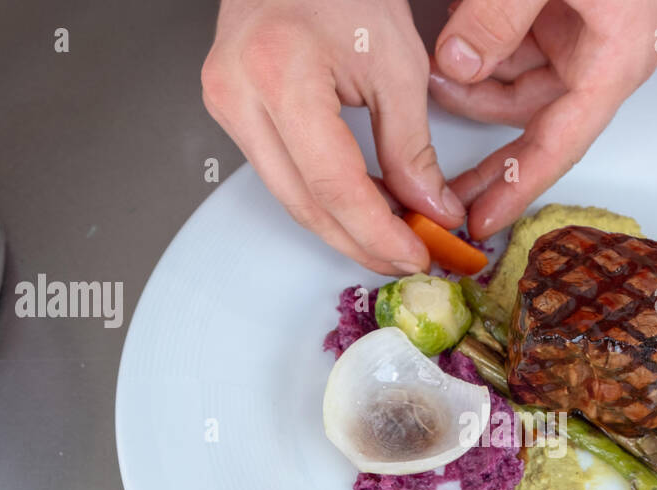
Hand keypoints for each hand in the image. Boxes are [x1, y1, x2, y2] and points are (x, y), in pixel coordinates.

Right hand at [201, 0, 466, 273]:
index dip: (376, 231)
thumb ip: (412, 147)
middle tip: (407, 257)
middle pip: (304, 202)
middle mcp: (238, 93)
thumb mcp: (397, 64)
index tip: (415, 253)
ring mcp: (224, 103)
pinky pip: (279, 173)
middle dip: (360, 242)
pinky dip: (322, 198)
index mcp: (279, 73)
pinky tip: (360, 207)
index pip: (332, 183)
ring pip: (289, 196)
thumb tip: (431, 211)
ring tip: (392, 238)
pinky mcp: (227, 109)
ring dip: (343, 225)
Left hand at [428, 0, 656, 239]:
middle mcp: (604, 55)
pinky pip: (518, 47)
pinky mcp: (566, 9)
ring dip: (474, 87)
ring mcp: (585, 31)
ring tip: (432, 78)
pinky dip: (483, 51)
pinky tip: (452, 47)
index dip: (516, 188)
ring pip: (520, 85)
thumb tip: (454, 66)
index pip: (559, 145)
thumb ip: (496, 17)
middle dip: (485, 147)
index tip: (480, 224)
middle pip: (536, 124)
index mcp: (615, 59)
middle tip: (439, 183)